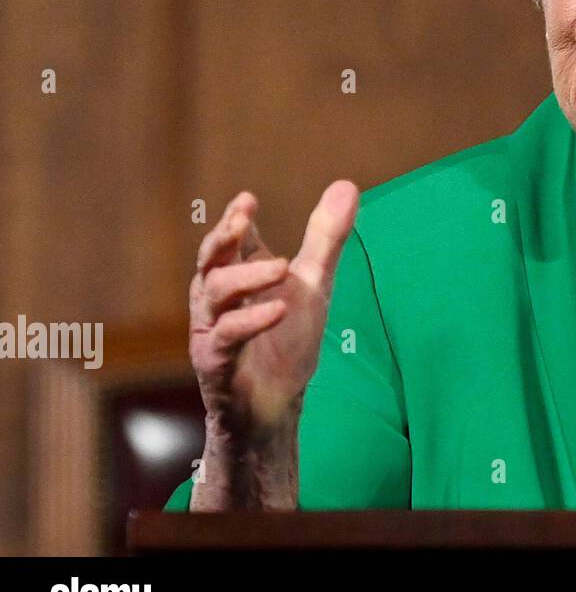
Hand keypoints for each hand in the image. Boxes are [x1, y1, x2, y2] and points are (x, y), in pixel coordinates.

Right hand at [188, 180, 358, 446]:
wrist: (278, 406)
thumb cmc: (287, 342)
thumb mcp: (314, 284)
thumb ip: (327, 238)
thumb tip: (348, 185)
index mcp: (239, 277)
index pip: (231, 241)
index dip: (235, 219)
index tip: (248, 200)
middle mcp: (218, 299)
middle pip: (210, 261)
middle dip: (222, 238)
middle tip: (240, 219)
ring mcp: (213, 330)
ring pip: (213, 294)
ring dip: (245, 277)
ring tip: (282, 267)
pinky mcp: (217, 362)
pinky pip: (227, 336)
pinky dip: (252, 320)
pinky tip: (278, 309)